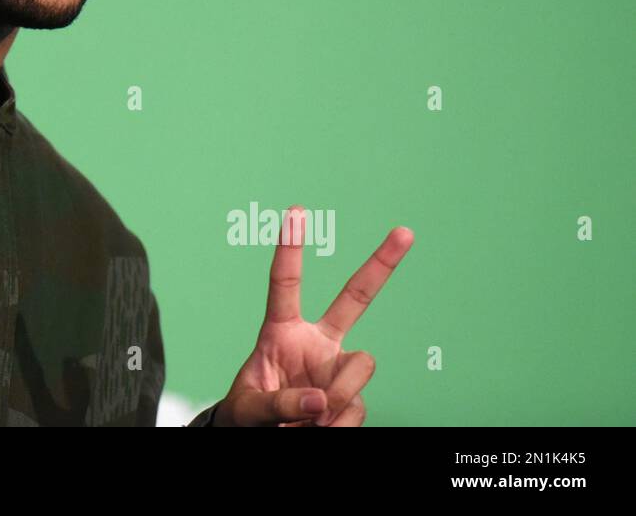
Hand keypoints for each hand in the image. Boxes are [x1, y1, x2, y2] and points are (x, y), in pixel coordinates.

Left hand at [211, 206, 413, 426]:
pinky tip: (318, 430)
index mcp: (281, 332)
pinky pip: (357, 407)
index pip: (284, 285)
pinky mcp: (353, 399)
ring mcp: (338, 370)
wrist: (260, 440)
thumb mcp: (248, 409)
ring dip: (336, 397)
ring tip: (307, 422)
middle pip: (355, 298)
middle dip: (381, 264)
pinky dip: (337, 426)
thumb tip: (321, 402)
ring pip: (360, 367)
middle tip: (405, 231)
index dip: (290, 249)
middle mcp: (317, 343)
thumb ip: (279, 403)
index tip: (298, 211)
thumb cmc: (246, 418)